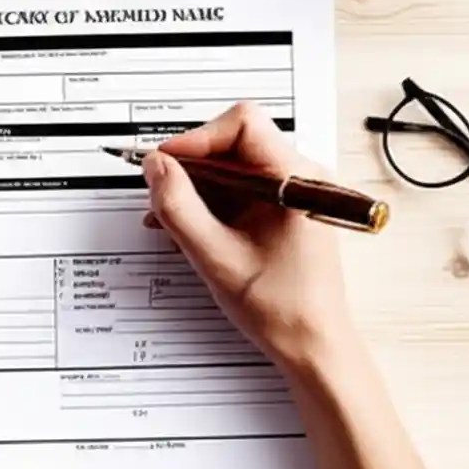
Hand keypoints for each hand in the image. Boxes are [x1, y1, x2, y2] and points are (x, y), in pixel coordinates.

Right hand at [142, 102, 354, 367]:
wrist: (312, 344)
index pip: (242, 124)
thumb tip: (156, 167)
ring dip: (196, 189)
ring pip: (232, 168)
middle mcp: (299, 177)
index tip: (166, 163)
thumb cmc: (283, 308)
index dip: (196, 138)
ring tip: (169, 219)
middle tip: (160, 193)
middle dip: (190, 167)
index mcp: (295, 180)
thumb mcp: (215, 257)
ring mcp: (292, 192)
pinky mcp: (283, 208)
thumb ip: (179, 207)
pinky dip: (210, 204)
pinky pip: (239, 189)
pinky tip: (188, 228)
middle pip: (232, 143)